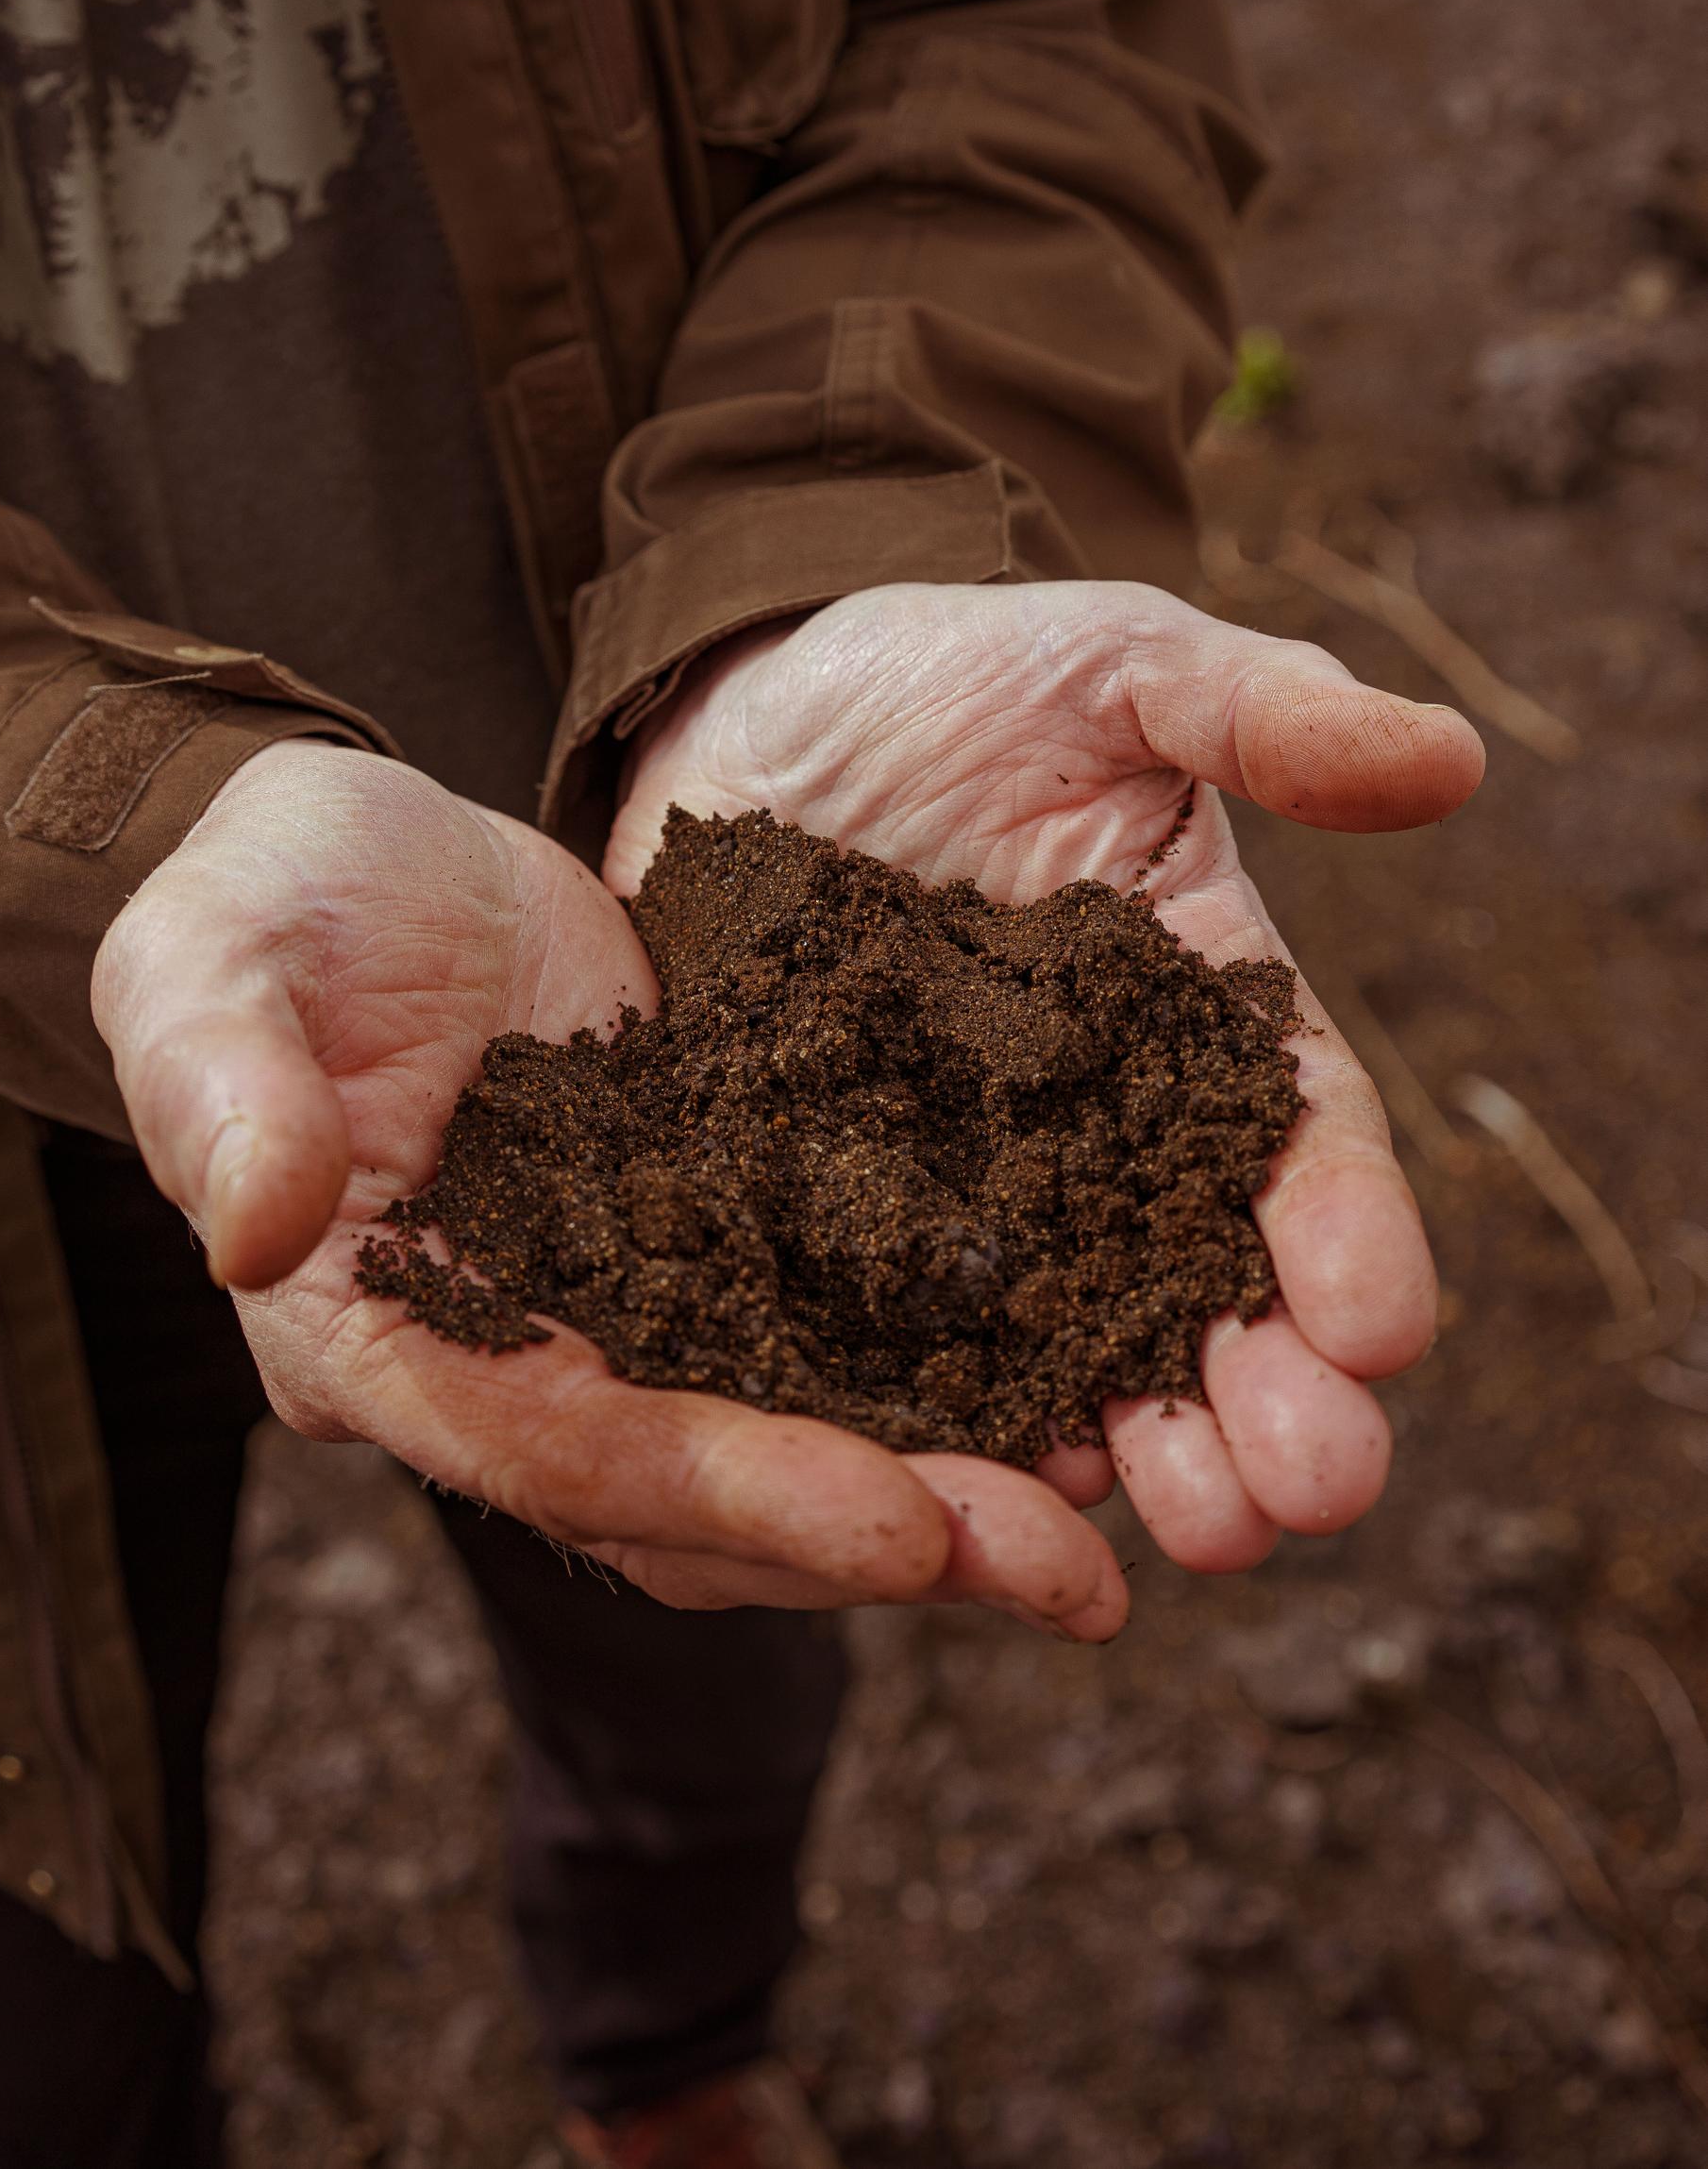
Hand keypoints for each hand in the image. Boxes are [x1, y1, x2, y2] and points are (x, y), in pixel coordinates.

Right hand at [92, 742, 1122, 1634]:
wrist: (358, 856)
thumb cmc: (265, 898)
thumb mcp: (212, 958)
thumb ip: (225, 1087)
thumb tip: (256, 1227)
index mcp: (378, 1339)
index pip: (559, 1451)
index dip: (725, 1492)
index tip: (901, 1528)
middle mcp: (507, 1366)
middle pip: (697, 1496)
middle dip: (879, 1536)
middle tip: (1067, 1564)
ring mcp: (611, 1316)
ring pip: (781, 1442)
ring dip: (939, 1489)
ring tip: (1104, 1517)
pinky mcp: (699, 1237)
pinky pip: (828, 1332)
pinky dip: (939, 1371)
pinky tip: (1073, 1375)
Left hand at [608, 581, 1484, 1576]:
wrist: (748, 705)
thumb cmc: (949, 672)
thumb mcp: (1112, 665)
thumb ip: (1262, 715)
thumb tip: (1451, 758)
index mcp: (1198, 1003)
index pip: (1301, 1129)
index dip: (1350, 1230)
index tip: (1383, 1328)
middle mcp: (1104, 1124)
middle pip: (1209, 1275)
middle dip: (1271, 1391)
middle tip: (1310, 1494)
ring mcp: (971, 1183)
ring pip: (1077, 1338)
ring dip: (1142, 1445)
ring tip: (1192, 1534)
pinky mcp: (832, 1210)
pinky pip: (898, 1332)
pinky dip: (954, 1420)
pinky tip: (989, 1497)